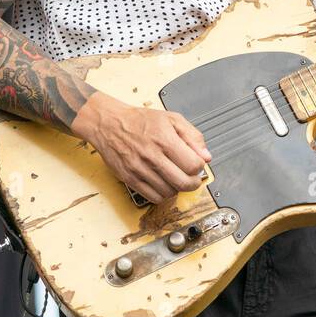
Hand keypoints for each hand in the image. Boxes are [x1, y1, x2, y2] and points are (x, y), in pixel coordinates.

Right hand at [73, 93, 211, 202]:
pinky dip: (162, 194)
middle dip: (193, 183)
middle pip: (184, 183)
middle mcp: (152, 156)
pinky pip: (153, 197)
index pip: (193, 165)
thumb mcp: (171, 119)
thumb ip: (193, 136)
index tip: (196, 164)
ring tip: (175, 178)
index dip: (199, 167)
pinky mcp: (130, 179)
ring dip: (177, 188)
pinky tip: (163, 183)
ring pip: (170, 193)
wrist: (110, 124)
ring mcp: (140, 170)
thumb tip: (206, 156)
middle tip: (192, 178)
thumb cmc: (140, 120)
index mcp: (165, 140)